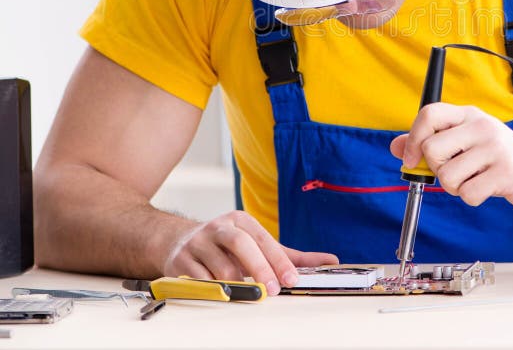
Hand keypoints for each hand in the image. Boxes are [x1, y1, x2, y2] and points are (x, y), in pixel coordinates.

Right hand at [163, 210, 337, 295]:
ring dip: (236, 283)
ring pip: (218, 264)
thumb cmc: (228, 247)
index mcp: (241, 220)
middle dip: (258, 267)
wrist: (178, 242)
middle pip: (240, 243)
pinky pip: (198, 279)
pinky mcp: (180, 261)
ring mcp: (198, 243)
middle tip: (273, 290)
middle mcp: (219, 227)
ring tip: (248, 294)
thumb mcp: (258, 245)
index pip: (264, 239)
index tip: (291, 279)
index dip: (278, 260)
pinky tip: (222, 294)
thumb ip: (291, 256)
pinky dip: (213, 289)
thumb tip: (331, 261)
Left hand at [390, 103, 512, 210]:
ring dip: (455, 188)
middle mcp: (481, 126)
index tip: (410, 158)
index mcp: (469, 115)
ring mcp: (495, 148)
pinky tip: (488, 189)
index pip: (429, 114)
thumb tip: (395, 147)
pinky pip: (467, 194)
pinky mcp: (505, 173)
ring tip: (475, 180)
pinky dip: (472, 198)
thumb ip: (431, 142)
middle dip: (436, 170)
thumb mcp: (467, 142)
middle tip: (455, 172)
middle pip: (431, 149)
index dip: (413, 137)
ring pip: (447, 177)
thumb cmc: (502, 158)